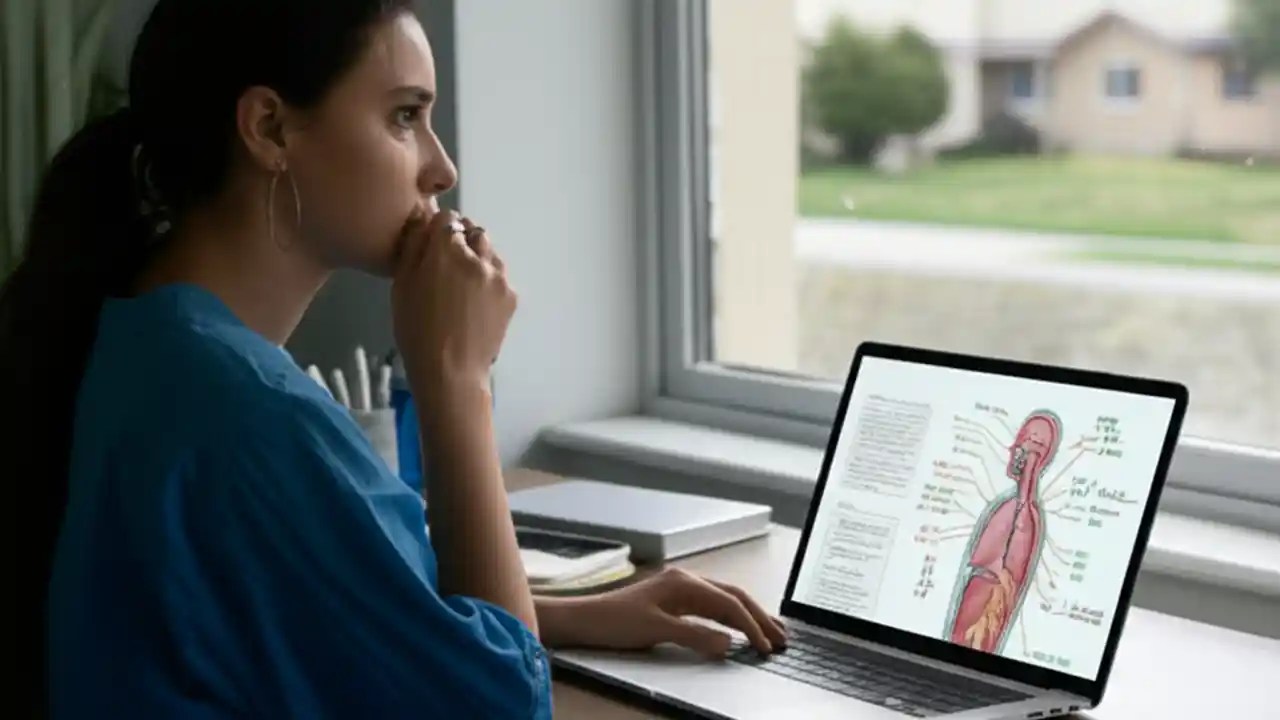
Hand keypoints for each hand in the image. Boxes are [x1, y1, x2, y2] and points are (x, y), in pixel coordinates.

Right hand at [391, 209, 514, 404]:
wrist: (450, 370)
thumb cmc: (416, 328)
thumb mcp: (401, 284)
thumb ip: (414, 246)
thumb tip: (425, 220)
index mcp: (446, 249)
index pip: (448, 218)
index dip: (439, 229)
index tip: (433, 244)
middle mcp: (478, 255)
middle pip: (474, 233)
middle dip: (462, 242)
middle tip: (449, 266)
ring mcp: (499, 276)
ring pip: (491, 254)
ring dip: (479, 260)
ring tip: (464, 286)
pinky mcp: (511, 296)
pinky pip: (500, 278)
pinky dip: (490, 283)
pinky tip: (477, 305)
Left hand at [540, 567, 787, 658]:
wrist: (585, 619)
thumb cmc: (616, 622)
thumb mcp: (657, 630)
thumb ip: (696, 636)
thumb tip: (731, 644)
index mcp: (685, 583)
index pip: (729, 603)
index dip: (751, 626)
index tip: (767, 647)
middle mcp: (686, 580)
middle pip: (733, 596)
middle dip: (758, 617)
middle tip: (782, 638)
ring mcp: (680, 589)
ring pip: (724, 600)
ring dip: (748, 616)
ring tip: (771, 632)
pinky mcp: (673, 599)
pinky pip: (711, 606)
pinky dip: (729, 618)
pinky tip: (738, 629)